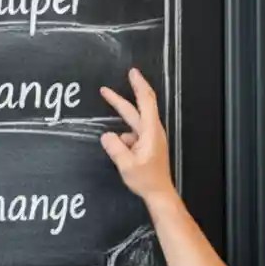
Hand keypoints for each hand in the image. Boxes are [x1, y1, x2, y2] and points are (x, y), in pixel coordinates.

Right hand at [99, 68, 174, 203]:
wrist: (159, 193)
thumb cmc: (147, 180)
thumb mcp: (127, 165)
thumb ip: (115, 149)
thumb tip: (106, 135)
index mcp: (151, 131)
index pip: (146, 101)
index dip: (139, 85)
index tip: (132, 72)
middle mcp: (152, 131)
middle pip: (137, 108)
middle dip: (120, 99)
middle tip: (105, 89)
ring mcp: (150, 138)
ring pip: (132, 123)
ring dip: (120, 127)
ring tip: (112, 143)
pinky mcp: (147, 145)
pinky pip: (132, 136)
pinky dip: (123, 139)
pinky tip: (121, 152)